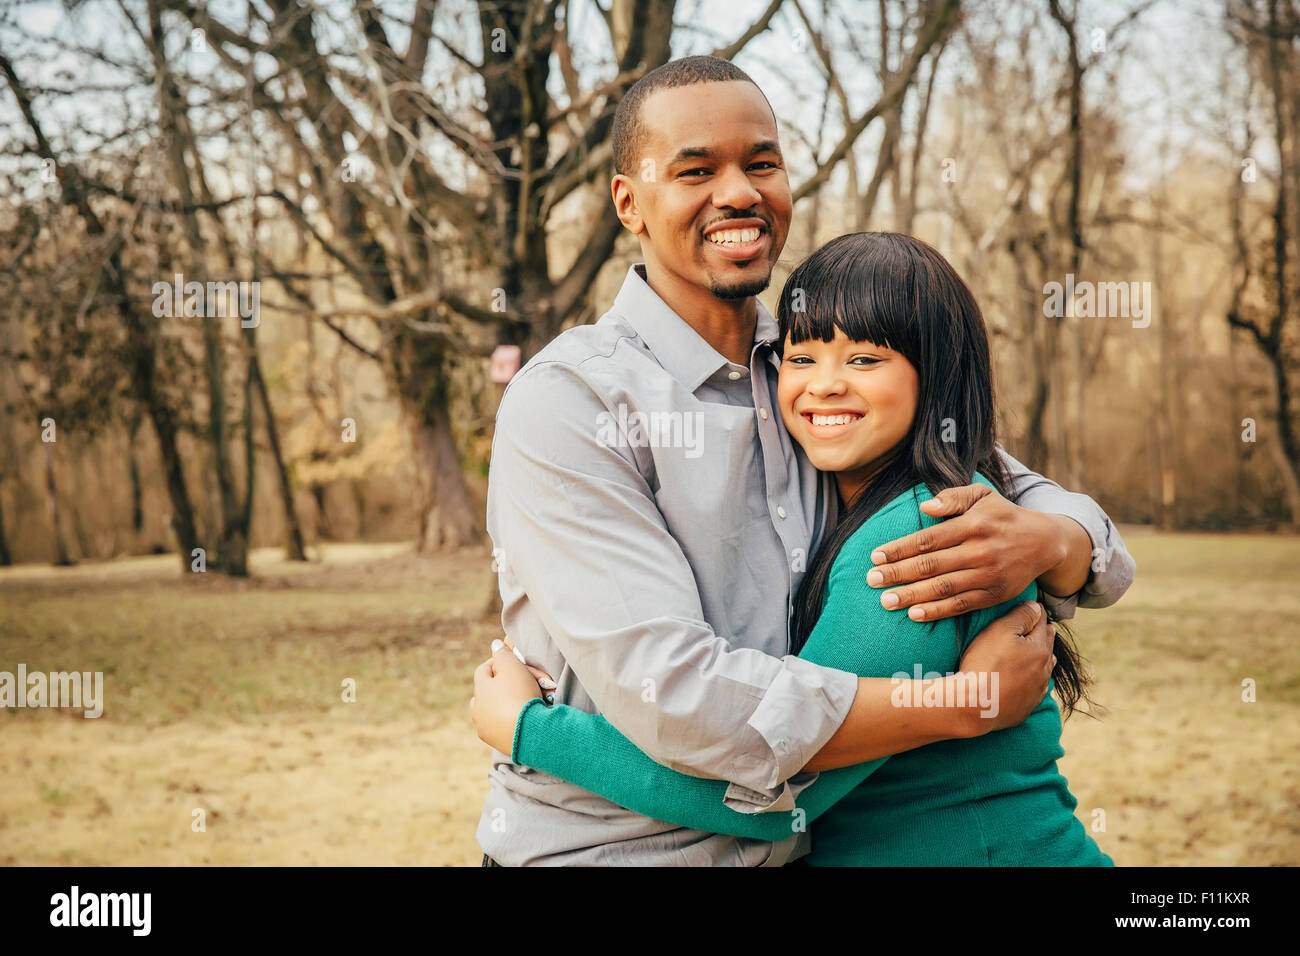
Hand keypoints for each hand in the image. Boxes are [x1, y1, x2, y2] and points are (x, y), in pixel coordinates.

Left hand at [470, 638, 555, 754]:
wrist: (529, 733)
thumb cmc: (520, 696)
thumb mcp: (512, 667)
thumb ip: (502, 654)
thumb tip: (495, 645)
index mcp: (480, 689)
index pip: (484, 669)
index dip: (500, 663)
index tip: (516, 663)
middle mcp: (478, 710)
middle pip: (490, 690)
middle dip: (507, 684)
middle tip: (528, 683)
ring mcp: (486, 728)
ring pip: (496, 709)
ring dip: (508, 703)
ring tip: (527, 700)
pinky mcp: (498, 743)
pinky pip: (505, 726)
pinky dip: (513, 720)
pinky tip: (526, 717)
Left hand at [865, 484, 1066, 621]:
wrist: (1043, 542)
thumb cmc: (1002, 515)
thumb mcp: (982, 494)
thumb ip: (953, 497)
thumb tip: (924, 507)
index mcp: (973, 525)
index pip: (928, 539)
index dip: (900, 549)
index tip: (876, 557)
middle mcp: (980, 551)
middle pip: (932, 565)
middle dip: (898, 574)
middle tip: (871, 580)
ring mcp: (988, 575)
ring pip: (944, 588)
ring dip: (913, 596)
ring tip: (886, 601)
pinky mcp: (995, 595)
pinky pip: (962, 605)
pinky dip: (938, 611)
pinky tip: (915, 614)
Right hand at [955, 601, 1054, 733]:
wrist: (975, 705)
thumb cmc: (985, 664)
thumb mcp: (1000, 630)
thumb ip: (1021, 616)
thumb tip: (1037, 607)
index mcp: (1040, 649)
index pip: (1041, 623)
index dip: (1036, 612)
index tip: (1036, 607)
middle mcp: (1043, 670)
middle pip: (1047, 647)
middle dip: (1045, 635)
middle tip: (1045, 626)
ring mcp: (1035, 691)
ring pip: (1045, 670)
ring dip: (1044, 659)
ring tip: (1044, 653)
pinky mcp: (1025, 707)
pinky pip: (1036, 690)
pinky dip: (1035, 681)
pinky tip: (1033, 681)